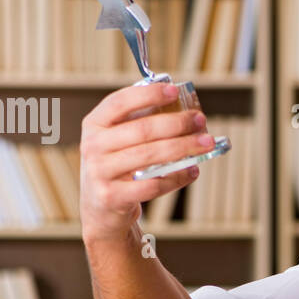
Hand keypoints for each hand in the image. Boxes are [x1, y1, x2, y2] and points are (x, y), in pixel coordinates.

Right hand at [79, 83, 212, 244]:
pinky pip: (153, 184)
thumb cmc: (116, 166)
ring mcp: (99, 173)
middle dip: (176, 123)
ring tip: (206, 143)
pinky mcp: (112, 197)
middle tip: (200, 120)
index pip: (120, 102)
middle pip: (142, 130)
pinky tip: (193, 170)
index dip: (148, 94)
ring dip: (183, 147)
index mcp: (94, 124)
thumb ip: (139, 123)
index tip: (174, 90)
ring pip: (150, 156)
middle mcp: (92, 146)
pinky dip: (178, 176)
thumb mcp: (116, 140)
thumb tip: (183, 109)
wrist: (99, 208)